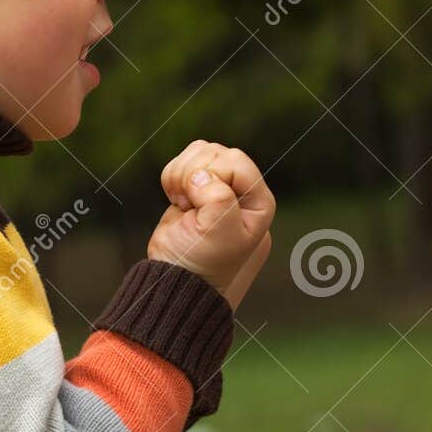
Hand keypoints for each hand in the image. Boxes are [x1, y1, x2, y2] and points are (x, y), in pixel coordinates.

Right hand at [150, 141, 275, 306]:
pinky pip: (184, 162)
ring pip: (200, 153)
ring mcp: (218, 188)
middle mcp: (242, 193)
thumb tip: (199, 176)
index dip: (213, 176)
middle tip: (190, 207)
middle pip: (217, 153)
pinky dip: (172, 176)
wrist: (173, 278)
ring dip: (182, 174)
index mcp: (258, 203)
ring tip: (183, 203)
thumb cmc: (202, 263)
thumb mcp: (220, 232)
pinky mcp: (195, 188)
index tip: (200, 206)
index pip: (236, 162)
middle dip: (195, 174)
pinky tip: (176, 200)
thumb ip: (218, 197)